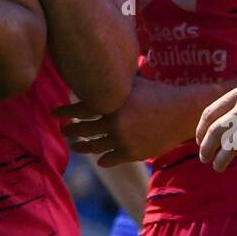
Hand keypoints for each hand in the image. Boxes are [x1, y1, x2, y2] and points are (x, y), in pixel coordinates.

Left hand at [60, 77, 203, 166]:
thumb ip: (113, 85)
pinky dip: (103, 159)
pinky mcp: (132, 153)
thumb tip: (93, 76)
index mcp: (111, 104)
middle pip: (83, 129)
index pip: (80, 109)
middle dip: (70, 131)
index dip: (65, 112)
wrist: (181, 113)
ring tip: (76, 146)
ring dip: (82, 147)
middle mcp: (114, 123)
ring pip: (94, 147)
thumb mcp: (132, 84)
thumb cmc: (157, 94)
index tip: (54, 114)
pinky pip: (110, 159)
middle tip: (63, 131)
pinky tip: (99, 159)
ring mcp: (122, 140)